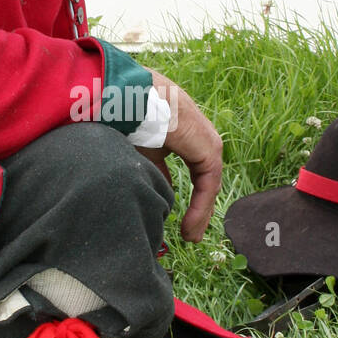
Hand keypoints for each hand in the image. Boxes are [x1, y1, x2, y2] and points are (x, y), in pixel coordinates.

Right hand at [141, 70, 223, 242]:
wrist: (130, 100)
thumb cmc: (129, 120)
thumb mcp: (144, 152)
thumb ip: (157, 172)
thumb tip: (163, 193)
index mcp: (185, 133)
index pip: (195, 170)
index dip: (191, 198)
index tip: (182, 222)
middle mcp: (199, 136)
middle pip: (205, 179)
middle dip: (200, 209)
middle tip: (191, 235)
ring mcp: (206, 140)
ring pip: (208, 183)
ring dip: (200, 213)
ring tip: (190, 237)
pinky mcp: (209, 148)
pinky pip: (208, 183)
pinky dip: (200, 207)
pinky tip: (189, 227)